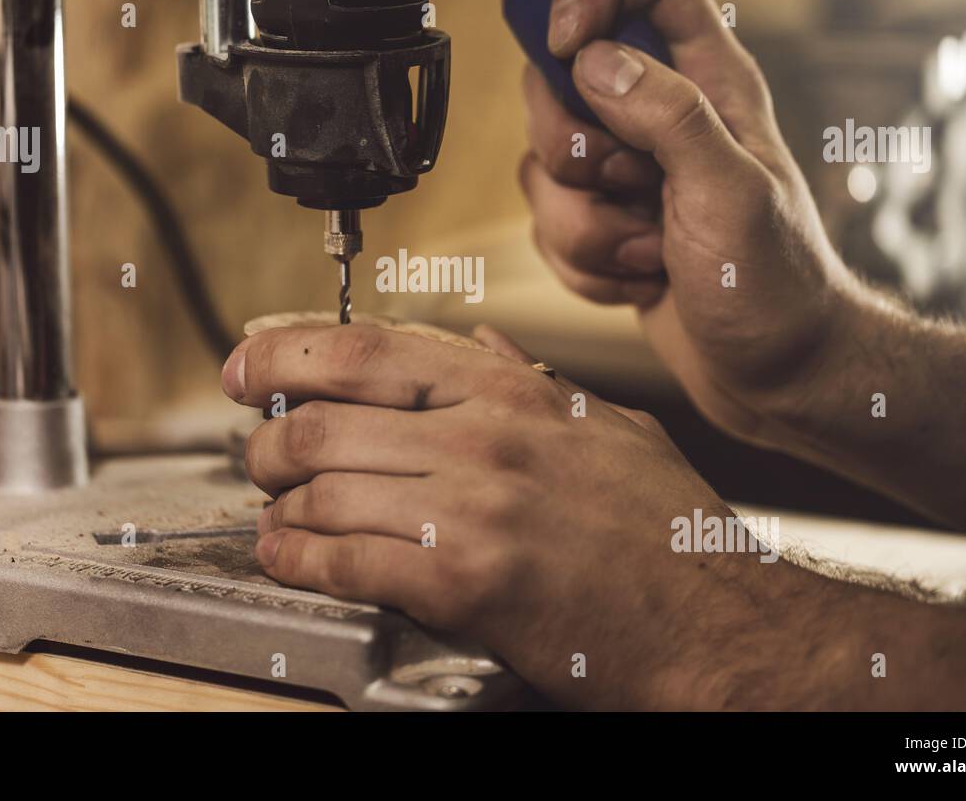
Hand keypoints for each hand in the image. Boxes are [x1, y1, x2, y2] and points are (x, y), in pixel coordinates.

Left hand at [221, 321, 794, 708]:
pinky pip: (346, 560)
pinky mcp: (464, 582)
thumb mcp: (607, 426)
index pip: (366, 347)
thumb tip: (478, 342)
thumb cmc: (668, 530)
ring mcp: (472, 506)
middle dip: (267, 437)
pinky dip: (298, 560)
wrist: (720, 623)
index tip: (246, 366)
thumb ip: (532, 379)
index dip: (287, 352)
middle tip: (256, 452)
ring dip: (277, 505)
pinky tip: (289, 558)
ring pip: (323, 489)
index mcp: (513, 390)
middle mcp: (484, 435)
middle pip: (326, 417)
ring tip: (272, 515)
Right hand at [520, 0, 861, 446]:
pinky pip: (546, 227)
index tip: (562, 43)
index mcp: (709, 82)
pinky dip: (583, 266)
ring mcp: (627, 174)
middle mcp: (660, 117)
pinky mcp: (603, 226)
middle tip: (632, 187)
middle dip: (571, 148)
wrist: (779, 378)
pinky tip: (640, 281)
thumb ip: (667, 116)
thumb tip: (594, 62)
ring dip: (585, 227)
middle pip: (560, 77)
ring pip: (542, 166)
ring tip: (650, 254)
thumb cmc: (778, 289)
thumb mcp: (731, 194)